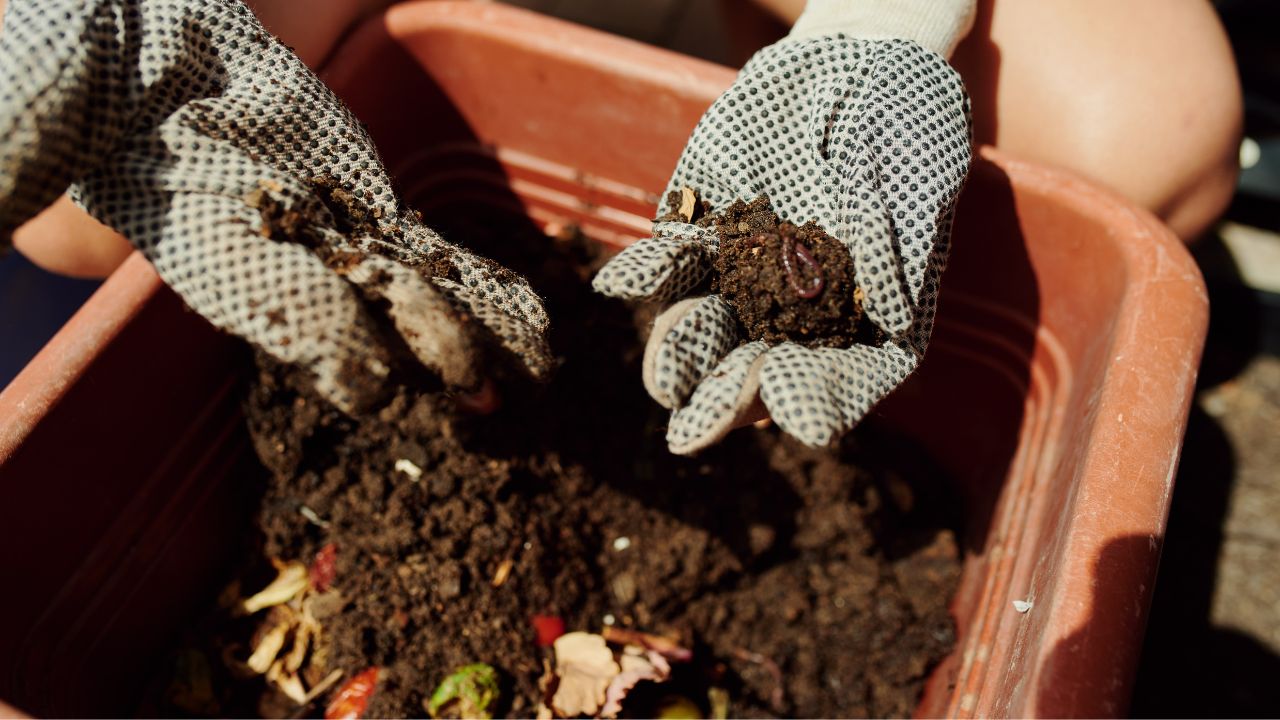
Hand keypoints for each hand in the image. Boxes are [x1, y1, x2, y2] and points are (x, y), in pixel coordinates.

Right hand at [0, 0, 550, 410]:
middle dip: (427, 366)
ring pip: (420, 304)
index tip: (376, 382)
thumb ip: (25, 168)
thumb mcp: (39, 133)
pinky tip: (536, 333)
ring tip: (526, 383)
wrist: (155, 59)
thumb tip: (6, 222)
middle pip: (373, 331)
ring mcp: (339, 247)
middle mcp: (287, 274)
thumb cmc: (98, 91)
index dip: (337, 352)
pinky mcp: (375, 215)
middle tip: (480, 405)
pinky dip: (489, 293)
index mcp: (217, 267)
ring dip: (472, 342)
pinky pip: (440, 261)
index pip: (291, 321)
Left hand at [594, 33, 970, 453]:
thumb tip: (894, 317)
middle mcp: (801, 311)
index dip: (815, 396)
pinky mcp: (697, 235)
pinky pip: (668, 261)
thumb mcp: (917, 173)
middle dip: (726, 399)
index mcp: (868, 317)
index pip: (846, 377)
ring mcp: (743, 277)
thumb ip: (899, 243)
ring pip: (708, 325)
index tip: (783, 404)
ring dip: (682, 348)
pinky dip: (645, 272)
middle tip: (691, 433)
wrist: (850, 59)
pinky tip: (619, 283)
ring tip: (662, 373)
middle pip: (764, 368)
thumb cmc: (903, 119)